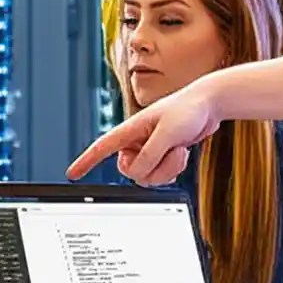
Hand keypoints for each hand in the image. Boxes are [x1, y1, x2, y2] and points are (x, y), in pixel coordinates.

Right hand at [66, 81, 219, 183]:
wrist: (210, 105)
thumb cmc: (188, 110)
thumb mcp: (167, 135)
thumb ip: (150, 156)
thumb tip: (137, 173)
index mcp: (130, 130)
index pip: (101, 147)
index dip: (85, 161)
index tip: (72, 173)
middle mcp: (135, 142)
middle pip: (130, 172)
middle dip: (154, 167)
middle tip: (169, 151)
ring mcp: (148, 150)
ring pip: (148, 177)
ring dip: (168, 167)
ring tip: (178, 148)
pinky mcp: (161, 156)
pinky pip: (160, 177)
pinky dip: (173, 169)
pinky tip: (180, 153)